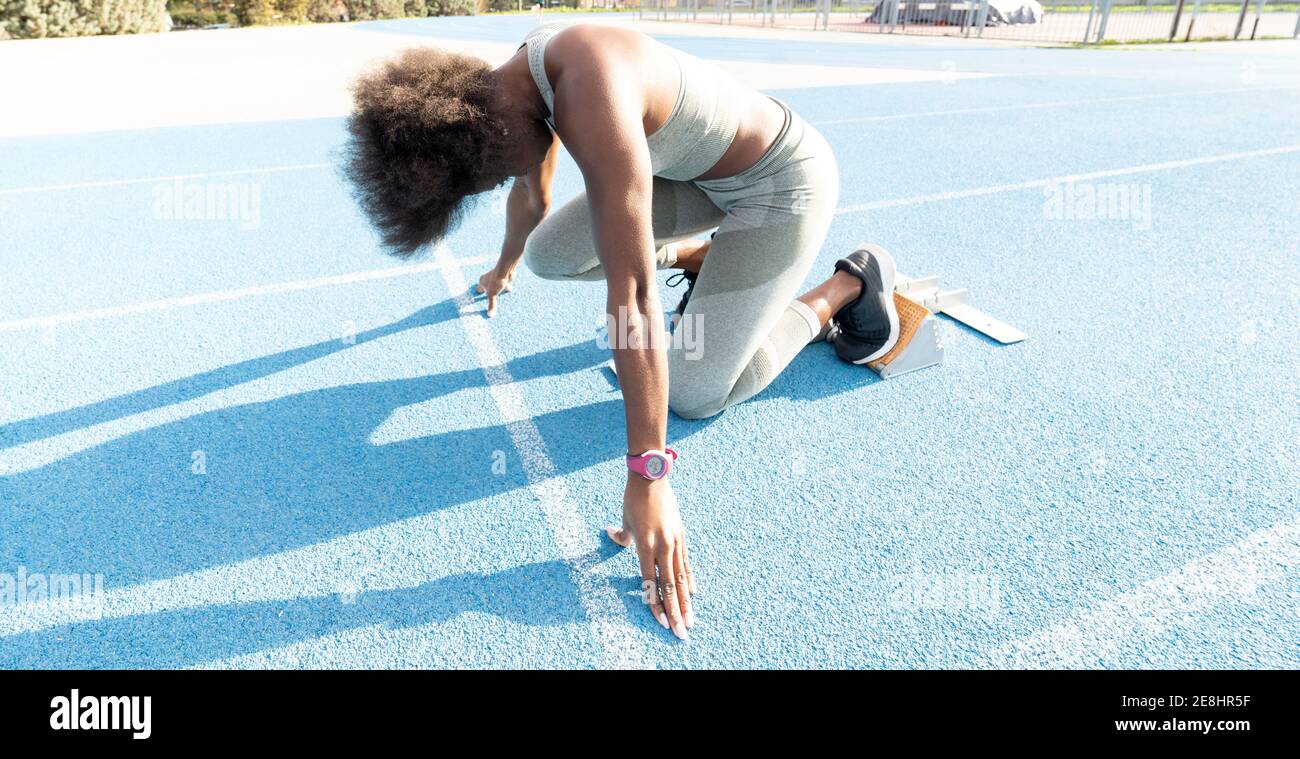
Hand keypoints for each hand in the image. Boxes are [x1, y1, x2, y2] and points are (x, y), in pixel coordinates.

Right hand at [475, 265, 514, 316]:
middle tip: (490, 302)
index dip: (479, 296)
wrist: (506, 269)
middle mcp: (487, 279)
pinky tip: (508, 293)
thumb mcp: (492, 295)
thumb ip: (491, 305)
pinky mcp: (503, 278)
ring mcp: (496, 279)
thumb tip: (489, 315)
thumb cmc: (496, 280)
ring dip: (498, 292)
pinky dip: (505, 289)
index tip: (479, 302)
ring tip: (500, 300)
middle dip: (490, 295)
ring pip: (496, 287)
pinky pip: (503, 285)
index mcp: (482, 282)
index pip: (478, 290)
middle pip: (487, 289)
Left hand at [607, 477, 694, 639]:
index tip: (661, 622)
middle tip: (681, 632)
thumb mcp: (624, 520)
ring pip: (681, 578)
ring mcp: (675, 541)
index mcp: (645, 545)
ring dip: (685, 602)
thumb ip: (621, 536)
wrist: (652, 477)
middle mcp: (663, 546)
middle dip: (675, 612)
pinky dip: (689, 579)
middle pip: (670, 586)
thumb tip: (611, 536)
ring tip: (690, 620)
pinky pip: (686, 563)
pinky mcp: (682, 536)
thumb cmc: (633, 499)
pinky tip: (692, 594)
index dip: (655, 603)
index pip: (650, 582)